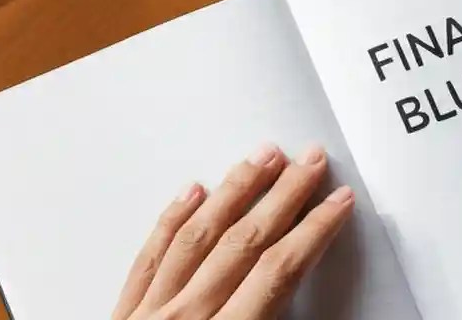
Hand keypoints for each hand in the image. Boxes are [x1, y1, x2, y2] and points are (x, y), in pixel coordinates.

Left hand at [113, 144, 354, 319]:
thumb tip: (307, 302)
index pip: (278, 271)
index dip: (314, 230)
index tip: (337, 202)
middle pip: (243, 241)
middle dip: (284, 196)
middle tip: (309, 162)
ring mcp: (148, 315)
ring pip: (197, 236)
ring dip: (234, 191)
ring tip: (261, 159)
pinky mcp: (124, 316)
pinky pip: (150, 257)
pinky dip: (173, 220)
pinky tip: (192, 193)